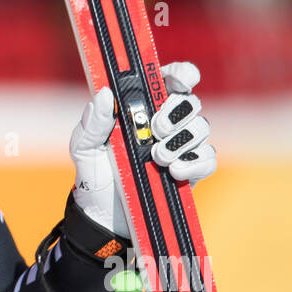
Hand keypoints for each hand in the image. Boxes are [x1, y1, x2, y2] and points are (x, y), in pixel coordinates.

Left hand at [69, 61, 216, 237]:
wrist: (105, 217)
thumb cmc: (94, 175)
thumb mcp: (84, 148)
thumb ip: (92, 123)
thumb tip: (103, 94)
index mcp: (140, 109)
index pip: (168, 81)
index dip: (180, 73)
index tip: (179, 79)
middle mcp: (164, 123)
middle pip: (191, 101)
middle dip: (178, 110)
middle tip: (157, 128)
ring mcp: (180, 147)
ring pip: (201, 128)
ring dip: (182, 139)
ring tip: (157, 157)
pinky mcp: (191, 172)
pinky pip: (208, 159)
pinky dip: (195, 162)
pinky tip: (175, 171)